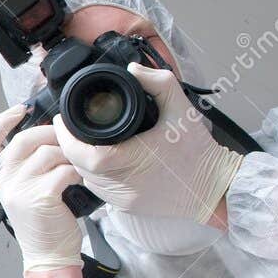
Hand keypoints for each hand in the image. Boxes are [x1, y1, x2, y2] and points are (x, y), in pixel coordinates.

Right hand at [0, 104, 85, 273]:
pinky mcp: (40, 198)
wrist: (48, 254)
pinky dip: (75, 171)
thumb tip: (48, 131)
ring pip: (46, 153)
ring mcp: (20, 190)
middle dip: (49, 133)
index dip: (1, 122)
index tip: (20, 110)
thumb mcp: (23, 190)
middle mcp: (5, 182)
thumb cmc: (42, 220)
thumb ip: (26, 164)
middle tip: (66, 138)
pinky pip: (61, 170)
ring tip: (76, 161)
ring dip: (67, 154)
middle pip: (22, 140)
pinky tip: (80, 177)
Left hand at [52, 63, 242, 222]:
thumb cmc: (199, 152)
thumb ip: (158, 82)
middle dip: (69, 146)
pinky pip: (99, 191)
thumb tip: (133, 69)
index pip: (84, 155)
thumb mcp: (181, 109)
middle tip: (67, 127)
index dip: (67, 138)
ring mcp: (124, 199)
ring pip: (86, 180)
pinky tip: (98, 160)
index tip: (62, 120)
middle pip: (79, 167)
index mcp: (133, 159)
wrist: (215, 187)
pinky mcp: (128, 208)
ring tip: (80, 141)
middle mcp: (124, 184)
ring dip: (80, 162)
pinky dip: (94, 175)